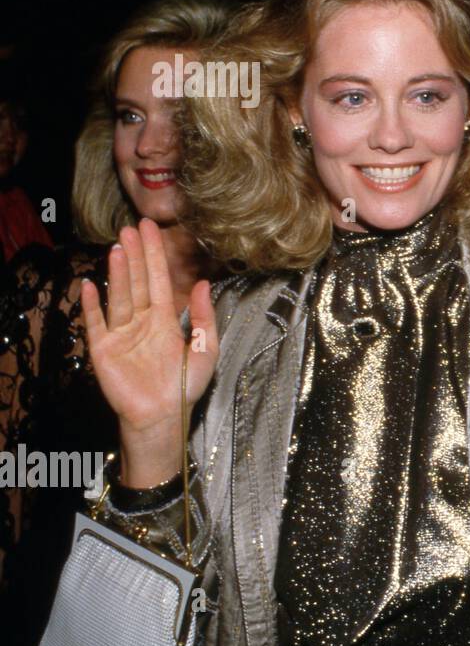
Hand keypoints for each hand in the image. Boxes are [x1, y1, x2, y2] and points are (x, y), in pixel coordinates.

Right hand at [82, 218, 218, 487]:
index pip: (158, 280)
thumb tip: (203, 283)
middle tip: (131, 228)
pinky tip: (89, 285)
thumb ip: (202, 317)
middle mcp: (141, 322)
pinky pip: (96, 324)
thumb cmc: (184, 387)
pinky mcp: (103, 350)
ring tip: (118, 248)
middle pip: (137, 282)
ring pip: (119, 297)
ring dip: (118, 273)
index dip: (155, 255)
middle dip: (136, 255)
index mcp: (164, 320)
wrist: (163, 417)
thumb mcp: (204, 349)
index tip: (151, 229)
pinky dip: (92, 305)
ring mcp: (120, 334)